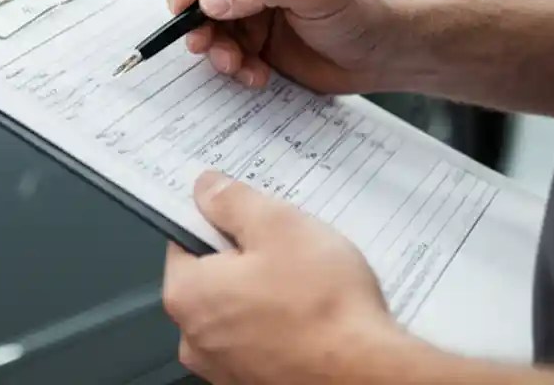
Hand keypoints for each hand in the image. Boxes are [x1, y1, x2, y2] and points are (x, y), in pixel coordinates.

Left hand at [162, 171, 416, 384]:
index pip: (185, 240)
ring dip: (266, 295)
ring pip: (239, 312)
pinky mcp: (257, 383)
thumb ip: (233, 203)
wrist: (367, 377)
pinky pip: (261, 342)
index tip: (250, 217)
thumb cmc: (322, 306)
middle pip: (212, 279)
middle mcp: (195, 338)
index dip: (220, 222)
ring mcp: (225, 368)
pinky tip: (314, 318)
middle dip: (246, 260)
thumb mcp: (278, 227)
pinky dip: (281, 328)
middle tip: (288, 249)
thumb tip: (206, 188)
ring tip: (309, 285)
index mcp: (187, 294)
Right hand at [167, 0, 412, 93]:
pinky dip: (232, 63)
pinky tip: (256, 73)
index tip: (183, 2)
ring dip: (212, 44)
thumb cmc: (368, 6)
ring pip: (203, 15)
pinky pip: (222, 44)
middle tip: (199, 41)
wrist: (392, 53)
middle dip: (194, 12)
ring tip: (234, 63)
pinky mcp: (253, 30)